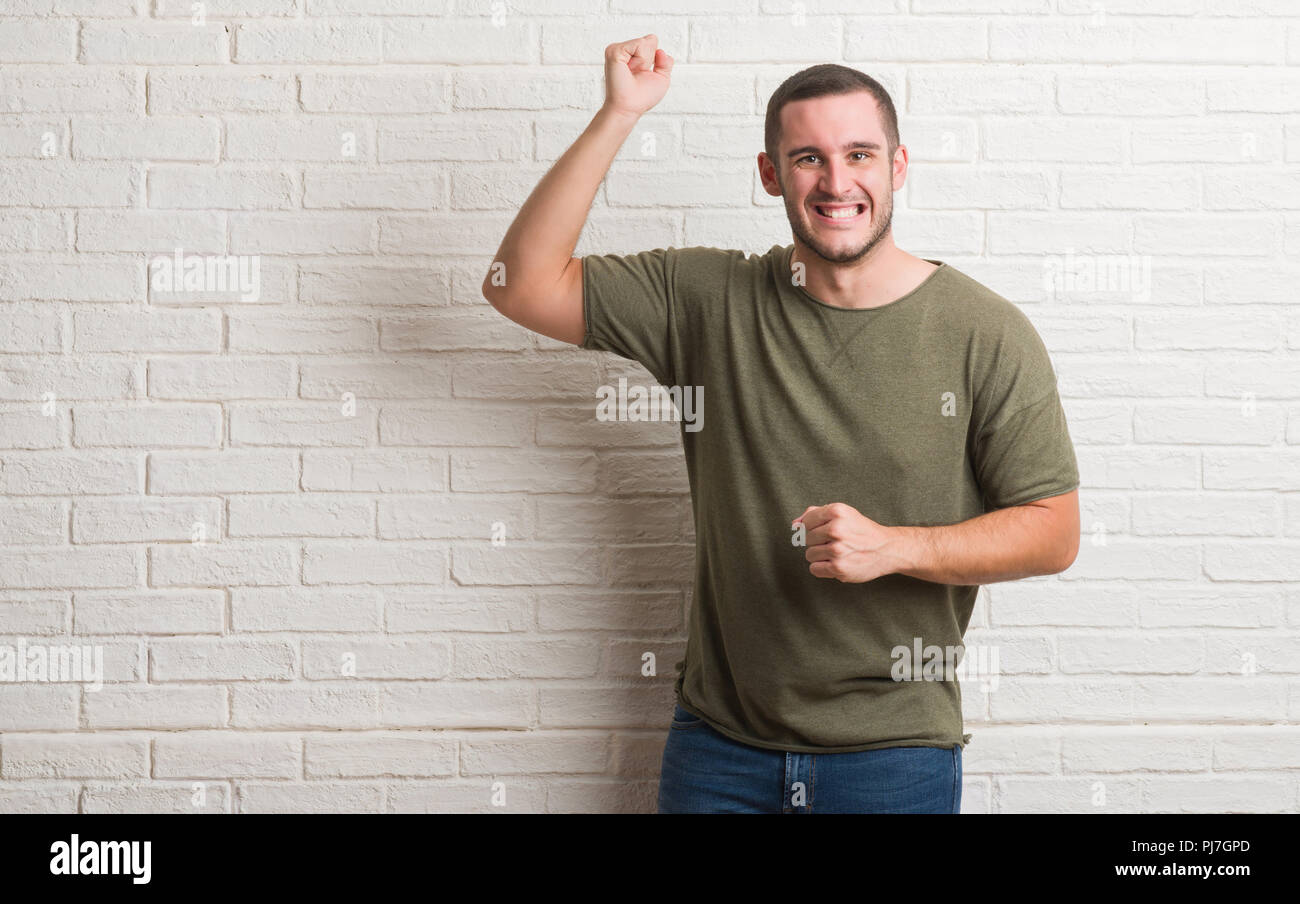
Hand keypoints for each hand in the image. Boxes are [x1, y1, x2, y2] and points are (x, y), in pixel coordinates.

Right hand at [602, 33, 672, 118]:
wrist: (629, 107)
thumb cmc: (642, 97)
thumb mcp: (662, 78)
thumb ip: (665, 62)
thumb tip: (660, 50)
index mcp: (633, 56)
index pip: (652, 42)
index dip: (655, 58)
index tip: (644, 74)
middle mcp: (625, 52)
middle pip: (650, 40)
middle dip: (649, 59)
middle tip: (638, 74)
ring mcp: (617, 50)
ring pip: (644, 42)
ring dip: (644, 61)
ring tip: (632, 73)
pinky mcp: (614, 51)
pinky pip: (637, 44)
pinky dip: (639, 59)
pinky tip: (629, 69)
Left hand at [792, 502, 906, 582]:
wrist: (886, 549)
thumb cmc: (861, 531)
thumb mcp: (843, 514)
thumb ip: (816, 514)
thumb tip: (794, 524)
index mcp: (837, 512)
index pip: (806, 522)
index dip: (812, 528)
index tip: (825, 531)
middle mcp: (836, 529)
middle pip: (806, 538)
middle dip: (817, 542)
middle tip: (836, 543)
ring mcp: (837, 550)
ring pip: (809, 554)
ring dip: (820, 556)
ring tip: (838, 553)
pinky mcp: (838, 568)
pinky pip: (814, 569)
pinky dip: (823, 568)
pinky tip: (836, 563)